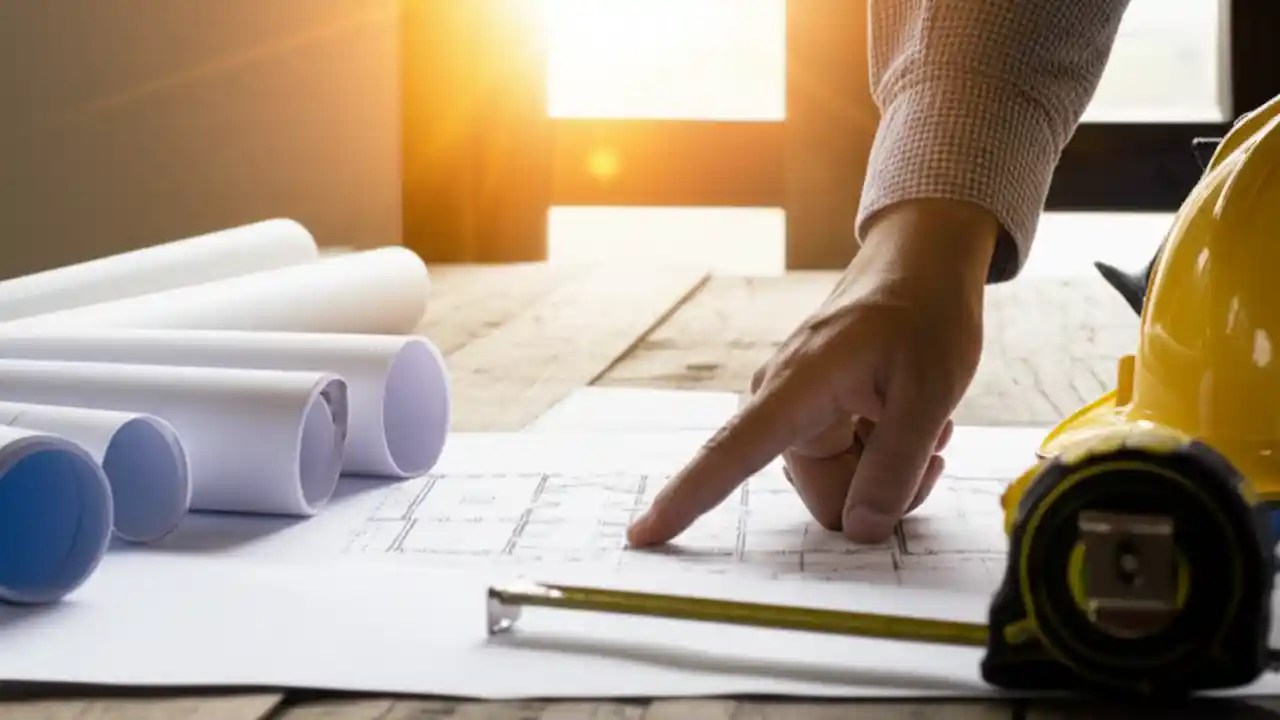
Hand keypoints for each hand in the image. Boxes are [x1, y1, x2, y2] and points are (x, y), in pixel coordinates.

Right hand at [627, 199, 997, 545]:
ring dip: (891, 470)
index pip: (729, 455)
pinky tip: (913, 417)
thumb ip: (895, 471)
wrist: (921, 263)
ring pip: (844, 487)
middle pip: (828, 497)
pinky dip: (887, 454)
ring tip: (924, 422)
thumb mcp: (930, 395)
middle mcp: (782, 404)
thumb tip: (858, 530)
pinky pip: (849, 466)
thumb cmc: (925, 315)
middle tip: (931, 454)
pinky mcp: (815, 413)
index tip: (642, 535)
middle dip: (882, 492)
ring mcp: (798, 410)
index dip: (685, 500)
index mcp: (795, 390)